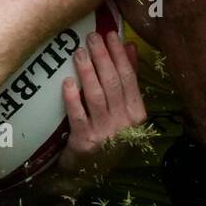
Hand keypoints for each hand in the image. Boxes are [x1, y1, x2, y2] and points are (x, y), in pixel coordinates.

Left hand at [57, 32, 147, 182]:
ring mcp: (105, 133)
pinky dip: (73, 98)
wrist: (90, 170)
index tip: (110, 34)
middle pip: (112, 83)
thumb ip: (128, 79)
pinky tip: (67, 82)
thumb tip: (130, 46)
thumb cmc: (108, 134)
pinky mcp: (85, 141)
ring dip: (87, 71)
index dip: (119, 55)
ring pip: (96, 95)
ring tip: (79, 52)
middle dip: (102, 57)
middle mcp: (124, 123)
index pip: (129, 77)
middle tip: (92, 37)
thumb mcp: (123, 109)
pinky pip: (78, 115)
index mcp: (137, 113)